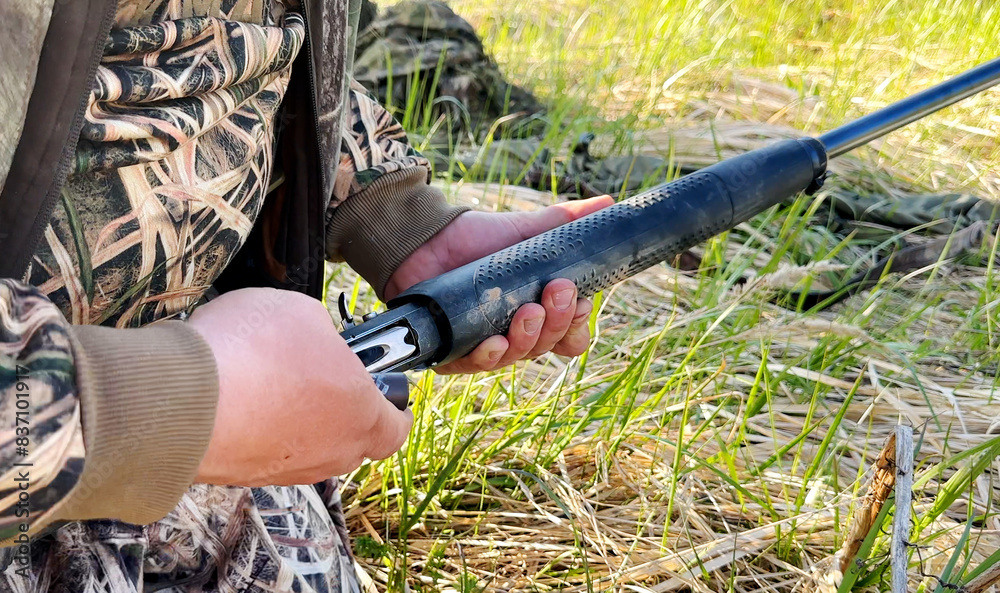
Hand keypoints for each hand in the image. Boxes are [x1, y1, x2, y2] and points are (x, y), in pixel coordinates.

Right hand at [188, 288, 412, 485]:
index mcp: (361, 416)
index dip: (394, 408)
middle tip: (320, 373)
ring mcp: (283, 470)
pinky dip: (258, 427)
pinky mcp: (241, 475)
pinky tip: (237, 396)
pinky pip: (264, 449)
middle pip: (351, 439)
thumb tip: (316, 342)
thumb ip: (323, 333)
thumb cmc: (254, 352)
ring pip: (306, 446)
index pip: (396, 429)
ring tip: (269, 379)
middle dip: (342, 408)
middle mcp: (328, 453)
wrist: (179, 399)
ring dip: (297, 418)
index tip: (386, 390)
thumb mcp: (303, 313)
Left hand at [386, 195, 613, 373]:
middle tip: (557, 290)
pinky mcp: (451, 352)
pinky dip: (489, 355)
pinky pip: (475, 365)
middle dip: (557, 321)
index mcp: (538, 312)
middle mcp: (514, 334)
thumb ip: (566, 222)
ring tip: (528, 311)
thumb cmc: (477, 238)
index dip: (576, 325)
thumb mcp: (526, 230)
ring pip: (517, 356)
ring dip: (529, 337)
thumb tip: (610, 205)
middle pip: (548, 345)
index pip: (568, 335)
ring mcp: (484, 345)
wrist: (425, 237)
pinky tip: (495, 341)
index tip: (580, 301)